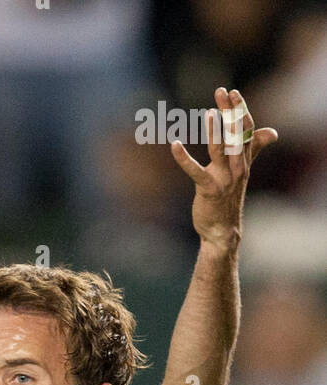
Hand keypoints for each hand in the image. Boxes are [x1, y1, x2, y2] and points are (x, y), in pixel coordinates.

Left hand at [171, 88, 276, 251]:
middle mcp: (238, 167)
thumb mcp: (243, 171)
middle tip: (221, 92)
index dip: (240, 110)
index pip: (245, 130)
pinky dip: (184, 158)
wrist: (223, 231)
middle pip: (235, 134)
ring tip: (209, 112)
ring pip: (220, 150)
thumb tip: (273, 132)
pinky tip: (174, 145)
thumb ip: (254, 148)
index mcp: (244, 160)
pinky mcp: (209, 190)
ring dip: (216, 131)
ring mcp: (224, 179)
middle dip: (229, 113)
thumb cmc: (229, 199)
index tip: (233, 93)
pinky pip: (195, 171)